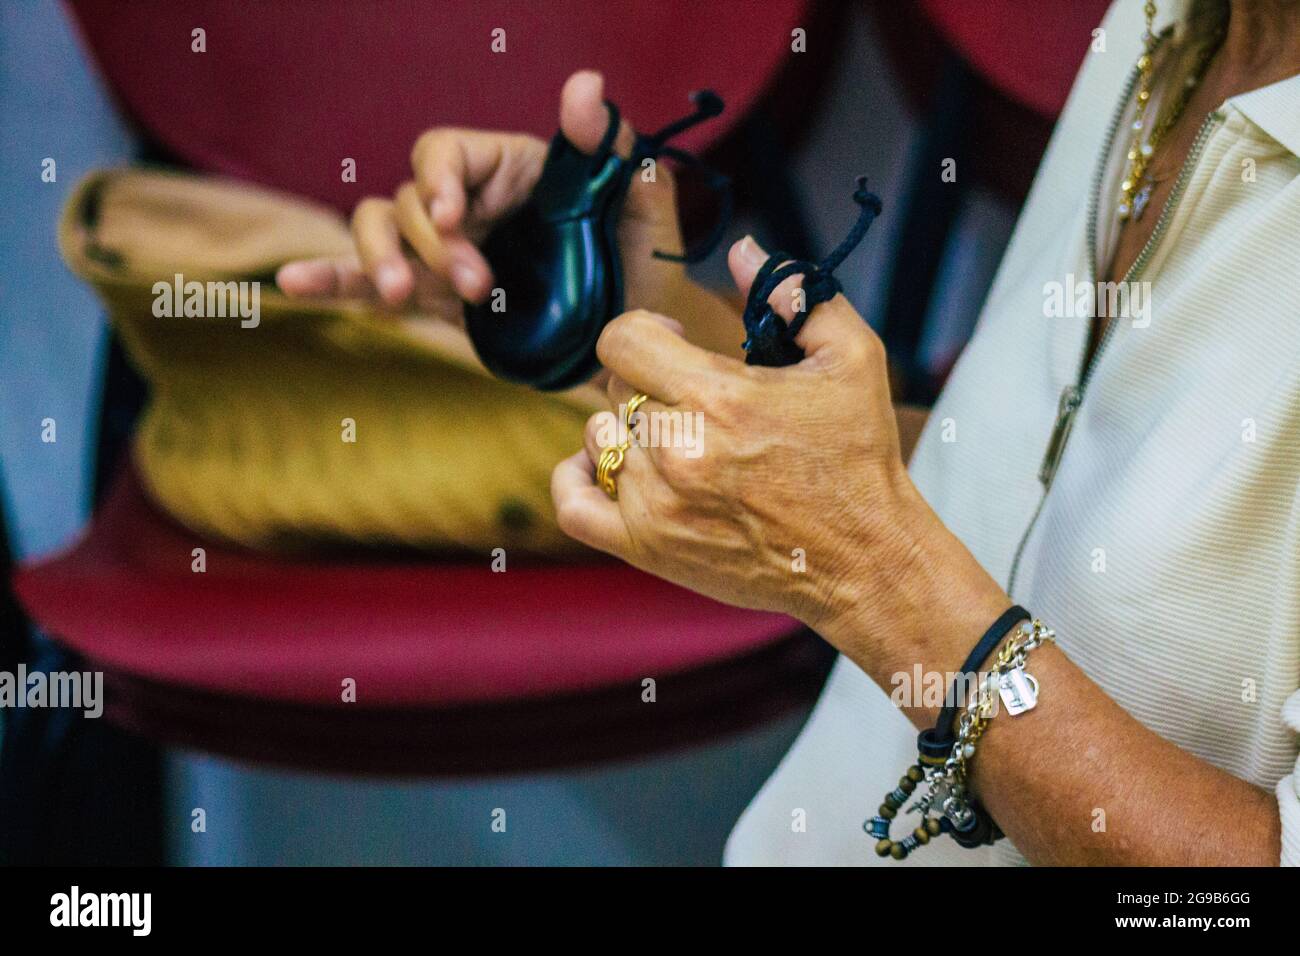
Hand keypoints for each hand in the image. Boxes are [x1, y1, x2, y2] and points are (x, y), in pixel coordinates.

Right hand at [276, 70, 692, 329]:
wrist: (633, 332)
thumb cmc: (640, 260)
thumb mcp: (639, 203)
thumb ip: (608, 148)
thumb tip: (583, 88)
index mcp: (506, 169)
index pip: (447, 154)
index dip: (439, 179)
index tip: (453, 214)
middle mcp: (466, 203)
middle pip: (407, 199)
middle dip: (431, 242)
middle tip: (479, 285)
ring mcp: (441, 250)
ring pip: (378, 232)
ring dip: (378, 259)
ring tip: (401, 296)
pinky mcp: (430, 296)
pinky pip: (366, 281)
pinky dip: (328, 281)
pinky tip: (289, 284)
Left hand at [552, 236, 909, 631]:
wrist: (862, 559)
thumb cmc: (857, 458)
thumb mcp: (851, 358)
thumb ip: (795, 294)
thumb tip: (743, 248)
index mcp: (717, 396)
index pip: (622, 340)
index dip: (645, 332)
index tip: (675, 344)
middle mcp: (677, 449)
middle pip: (614, 388)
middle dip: (649, 384)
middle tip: (694, 402)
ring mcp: (656, 503)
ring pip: (599, 438)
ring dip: (627, 431)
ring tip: (672, 440)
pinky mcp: (647, 547)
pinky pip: (574, 505)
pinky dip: (577, 479)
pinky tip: (602, 467)